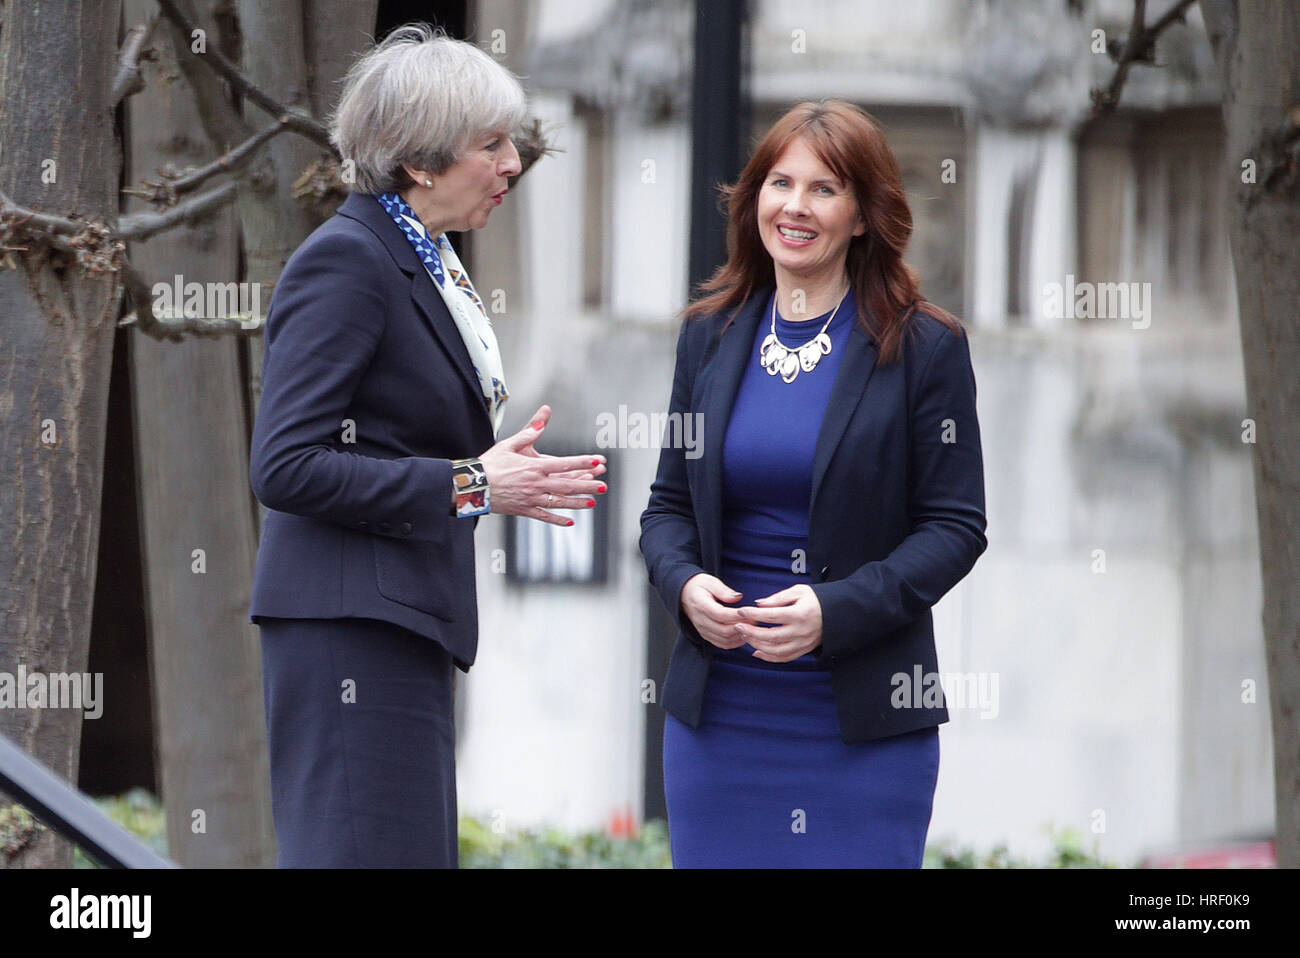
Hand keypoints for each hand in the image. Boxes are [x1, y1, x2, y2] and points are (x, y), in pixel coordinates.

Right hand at [478, 405, 607, 525]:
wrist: (471, 486)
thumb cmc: (489, 464)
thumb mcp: (510, 444)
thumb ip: (530, 432)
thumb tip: (545, 415)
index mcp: (533, 467)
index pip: (564, 464)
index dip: (582, 463)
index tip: (597, 462)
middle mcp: (535, 484)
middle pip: (566, 485)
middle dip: (587, 485)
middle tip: (603, 485)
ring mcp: (530, 499)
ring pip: (559, 503)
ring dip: (577, 503)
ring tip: (592, 502)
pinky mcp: (523, 510)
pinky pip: (543, 516)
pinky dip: (557, 520)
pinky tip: (569, 522)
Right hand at [679, 573, 745, 649]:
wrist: (683, 595)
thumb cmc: (699, 586)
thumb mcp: (710, 582)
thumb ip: (724, 591)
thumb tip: (738, 597)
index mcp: (700, 605)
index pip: (720, 614)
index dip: (736, 615)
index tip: (749, 612)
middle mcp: (700, 620)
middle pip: (723, 630)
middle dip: (742, 626)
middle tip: (755, 619)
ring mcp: (703, 630)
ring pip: (724, 639)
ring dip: (740, 635)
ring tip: (752, 627)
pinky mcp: (706, 635)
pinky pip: (722, 644)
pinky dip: (735, 642)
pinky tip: (744, 635)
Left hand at [736, 585, 822, 662]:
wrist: (838, 613)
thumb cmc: (817, 599)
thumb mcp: (799, 591)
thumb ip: (778, 598)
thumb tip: (759, 604)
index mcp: (799, 614)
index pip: (771, 615)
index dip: (753, 614)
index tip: (741, 611)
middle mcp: (800, 631)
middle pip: (770, 636)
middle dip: (751, 632)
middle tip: (738, 626)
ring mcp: (802, 643)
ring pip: (775, 650)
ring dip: (757, 645)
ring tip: (745, 637)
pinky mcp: (804, 650)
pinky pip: (784, 658)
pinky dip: (769, 657)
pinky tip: (756, 651)